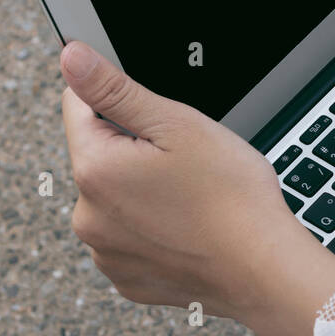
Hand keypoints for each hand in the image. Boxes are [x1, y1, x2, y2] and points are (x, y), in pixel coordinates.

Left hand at [59, 41, 334, 335]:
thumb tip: (70, 56)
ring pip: (116, 200)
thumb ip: (115, 89)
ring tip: (192, 199)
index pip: (79, 108)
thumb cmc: (231, 197)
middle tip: (186, 162)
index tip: (156, 118)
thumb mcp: (176, 124)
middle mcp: (86, 216)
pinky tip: (188, 228)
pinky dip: (153, 231)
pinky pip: (131, 240)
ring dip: (142, 193)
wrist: (264, 269)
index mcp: (93, 169)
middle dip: (135, 151)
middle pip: (100, 157)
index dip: (120, 102)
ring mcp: (106, 254)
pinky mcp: (127, 279)